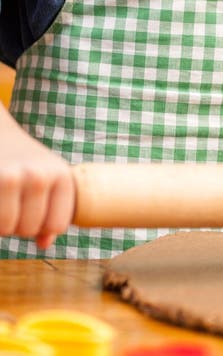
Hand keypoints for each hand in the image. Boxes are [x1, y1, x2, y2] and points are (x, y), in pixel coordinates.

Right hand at [0, 108, 74, 248]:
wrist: (0, 132)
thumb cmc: (25, 163)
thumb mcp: (48, 180)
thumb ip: (52, 212)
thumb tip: (44, 244)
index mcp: (62, 177)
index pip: (57, 225)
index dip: (42, 225)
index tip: (34, 210)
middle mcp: (41, 176)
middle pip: (30, 229)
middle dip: (18, 223)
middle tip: (14, 202)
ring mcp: (15, 177)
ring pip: (7, 228)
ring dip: (2, 222)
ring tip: (4, 200)